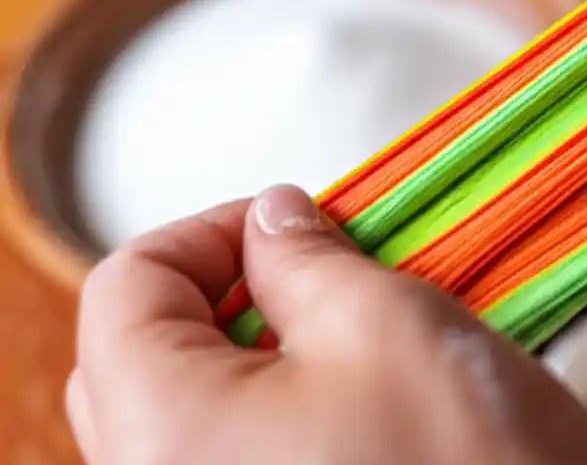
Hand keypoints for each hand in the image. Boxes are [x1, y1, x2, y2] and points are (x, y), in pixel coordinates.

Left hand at [67, 185, 586, 464]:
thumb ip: (304, 256)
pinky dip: (267, 416)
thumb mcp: (387, 323)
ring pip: (181, 416)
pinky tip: (346, 406)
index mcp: (165, 432)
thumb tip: (271, 220)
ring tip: (339, 341)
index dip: (209, 229)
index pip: (125, 287)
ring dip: (246, 357)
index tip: (289, 221)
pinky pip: (224, 462)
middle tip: (311, 271)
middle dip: (220, 294)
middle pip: (132, 357)